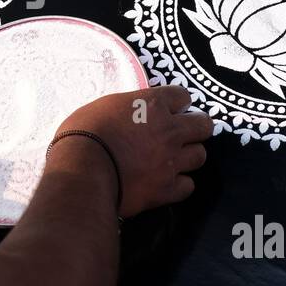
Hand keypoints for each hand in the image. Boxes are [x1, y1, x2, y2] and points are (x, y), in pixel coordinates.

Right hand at [51, 86, 211, 217]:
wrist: (82, 172)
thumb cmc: (82, 135)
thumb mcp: (102, 107)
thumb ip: (126, 109)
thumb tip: (129, 114)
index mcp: (152, 105)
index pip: (182, 96)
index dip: (177, 103)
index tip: (170, 109)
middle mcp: (169, 130)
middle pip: (204, 125)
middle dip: (196, 128)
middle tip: (182, 133)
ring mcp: (171, 161)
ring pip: (199, 156)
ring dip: (188, 156)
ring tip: (174, 159)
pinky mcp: (166, 189)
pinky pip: (187, 186)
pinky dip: (179, 184)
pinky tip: (166, 183)